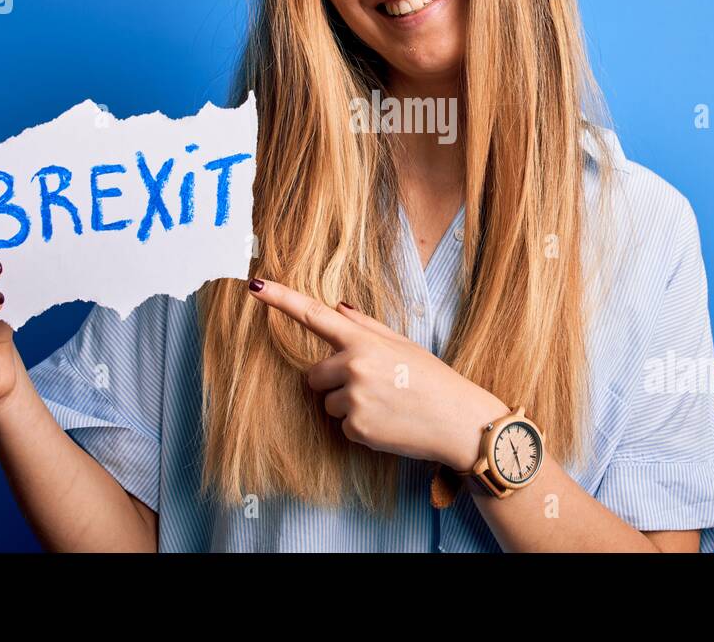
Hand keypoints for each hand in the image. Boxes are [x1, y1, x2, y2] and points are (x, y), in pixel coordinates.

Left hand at [246, 278, 509, 469]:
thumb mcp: (403, 344)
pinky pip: (342, 425)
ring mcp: (353, 398)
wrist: (458, 421)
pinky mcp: (356, 428)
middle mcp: (353, 365)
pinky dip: (360, 426)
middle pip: (313, 374)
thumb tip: (337, 309)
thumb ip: (366, 327)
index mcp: (363, 340)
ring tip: (385, 404)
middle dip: (332, 380)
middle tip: (371, 385)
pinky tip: (387, 422)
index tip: (255, 287)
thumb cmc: (432, 378)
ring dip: (347, 405)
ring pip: (327, 402)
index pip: (313, 315)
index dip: (281, 300)